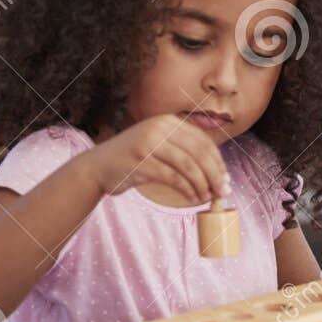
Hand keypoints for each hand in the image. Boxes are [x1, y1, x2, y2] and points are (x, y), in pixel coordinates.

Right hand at [82, 114, 229, 204]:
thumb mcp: (160, 147)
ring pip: (189, 166)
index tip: (226, 180)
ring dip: (203, 185)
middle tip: (222, 192)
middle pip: (200, 153)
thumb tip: (221, 175)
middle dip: (215, 174)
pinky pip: (174, 178)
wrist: (96, 167)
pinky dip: (188, 190)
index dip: (218, 162)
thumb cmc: (134, 161)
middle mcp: (159, 127)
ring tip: (206, 198)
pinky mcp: (140, 161)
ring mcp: (148, 142)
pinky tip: (192, 199)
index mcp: (168, 122)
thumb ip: (185, 153)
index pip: (203, 141)